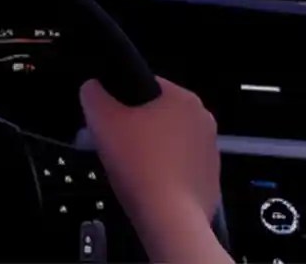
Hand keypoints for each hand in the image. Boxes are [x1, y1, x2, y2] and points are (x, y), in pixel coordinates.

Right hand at [81, 77, 228, 262]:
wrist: (169, 219)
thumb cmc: (138, 163)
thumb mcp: (103, 121)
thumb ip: (93, 95)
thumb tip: (93, 87)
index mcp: (183, 98)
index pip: (148, 86)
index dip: (123, 102)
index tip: (110, 121)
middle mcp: (204, 119)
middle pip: (160, 115)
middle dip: (138, 128)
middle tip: (117, 147)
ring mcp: (211, 151)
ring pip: (171, 142)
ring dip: (153, 150)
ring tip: (132, 170)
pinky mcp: (211, 179)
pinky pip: (181, 168)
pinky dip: (166, 174)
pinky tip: (150, 187)